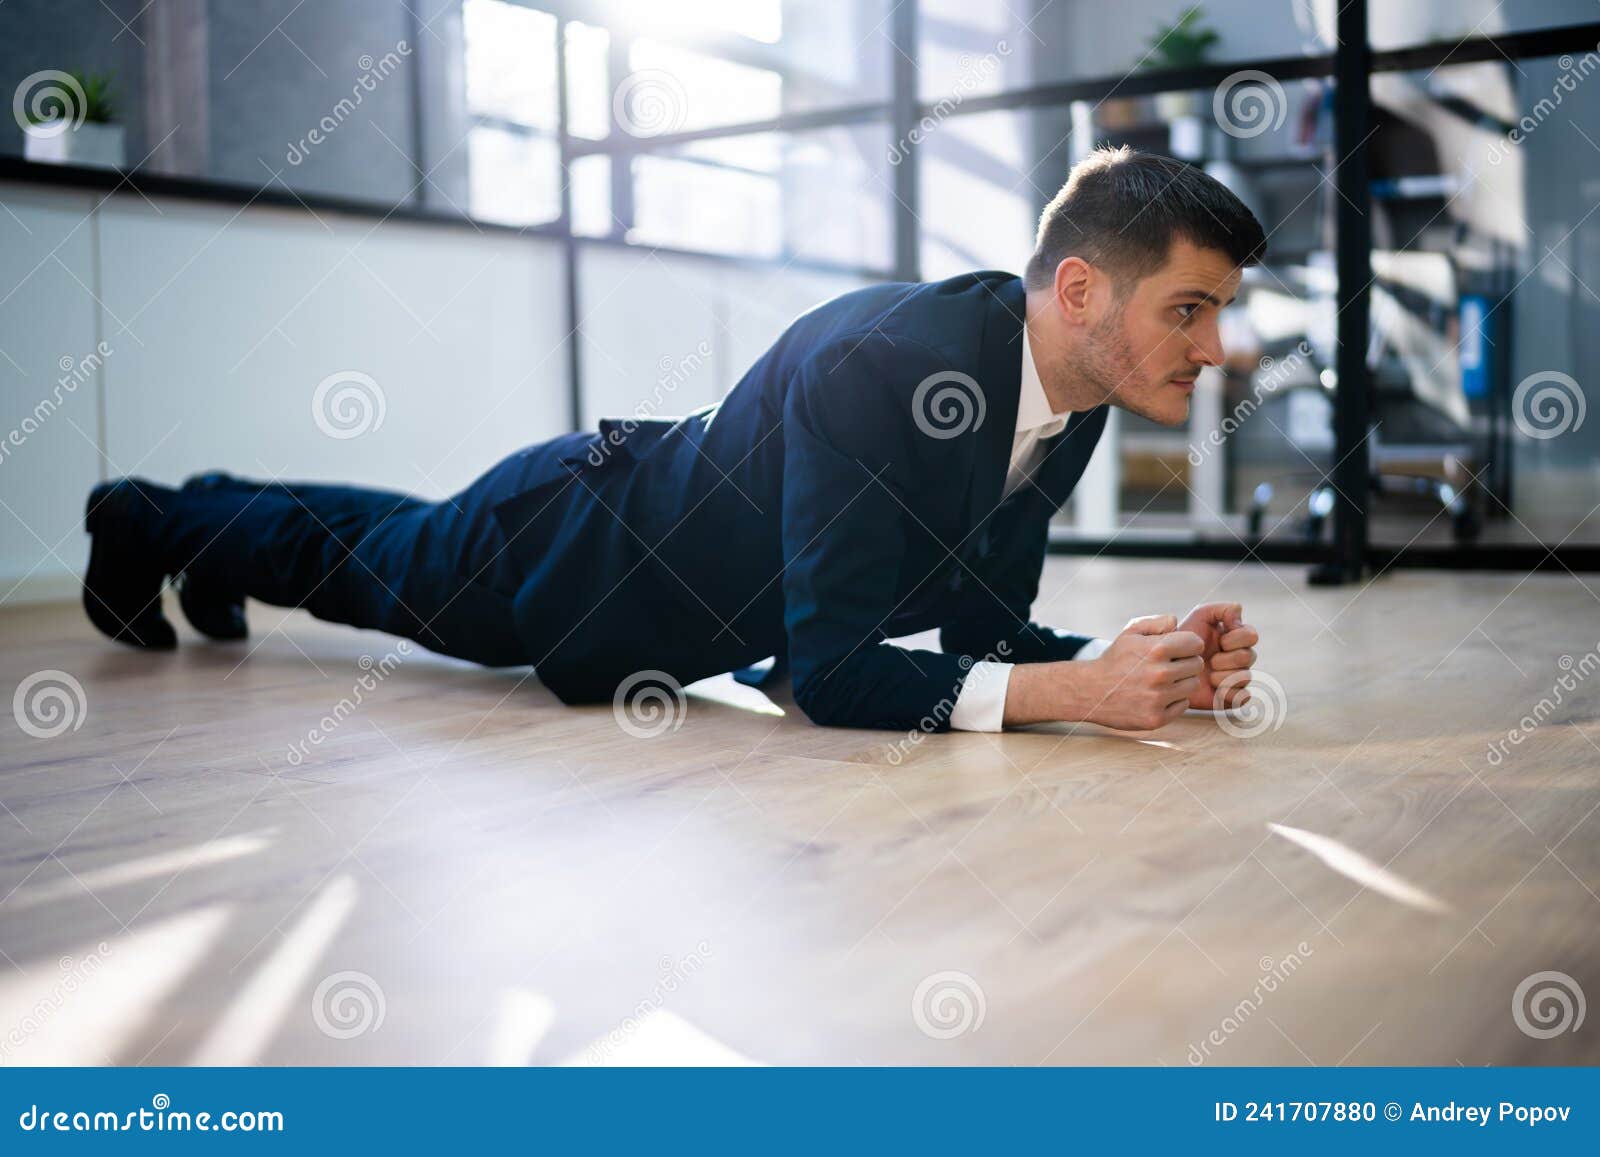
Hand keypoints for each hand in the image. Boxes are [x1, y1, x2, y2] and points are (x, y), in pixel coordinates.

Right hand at [1084, 614, 1205, 730]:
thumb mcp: (1130, 633)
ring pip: (1192, 686)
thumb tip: (1176, 622)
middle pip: (1197, 665)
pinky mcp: (1156, 718)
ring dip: (1181, 682)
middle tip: (1168, 666)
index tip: (1177, 649)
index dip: (1187, 645)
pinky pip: (1183, 705)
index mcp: (1156, 649)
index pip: (1196, 644)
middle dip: (1185, 663)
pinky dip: (1173, 701)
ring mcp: (1158, 698)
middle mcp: (1159, 674)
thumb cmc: (1115, 660)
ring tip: (1162, 681)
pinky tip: (1157, 696)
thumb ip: (1156, 623)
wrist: (1090, 691)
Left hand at [1177, 602, 1258, 710]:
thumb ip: (1222, 609)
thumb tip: (1240, 620)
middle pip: (1249, 656)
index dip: (1235, 639)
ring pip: (1245, 677)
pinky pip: (1243, 697)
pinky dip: (1227, 692)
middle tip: (1208, 660)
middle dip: (1224, 658)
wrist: (1165, 668)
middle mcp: (1239, 657)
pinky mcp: (1230, 696)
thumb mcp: (1199, 617)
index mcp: (1235, 637)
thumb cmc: (1180, 640)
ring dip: (1221, 675)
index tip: (1218, 640)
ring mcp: (1236, 677)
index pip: (1251, 635)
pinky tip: (1212, 688)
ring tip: (1207, 675)